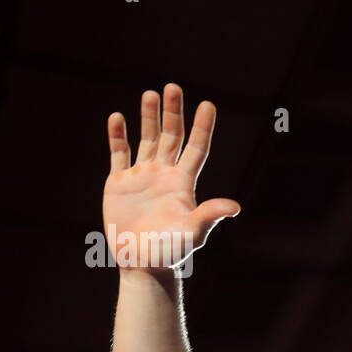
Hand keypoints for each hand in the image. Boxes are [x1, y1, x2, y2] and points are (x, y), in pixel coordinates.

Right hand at [103, 83, 239, 268]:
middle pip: (172, 137)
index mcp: (183, 183)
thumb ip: (209, 216)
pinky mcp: (119, 183)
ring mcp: (141, 176)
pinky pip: (119, 153)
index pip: (197, 148)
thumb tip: (234, 207)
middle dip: (173, 113)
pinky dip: (118, 136)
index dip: (203, 127)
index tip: (208, 104)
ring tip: (151, 94)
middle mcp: (164, 174)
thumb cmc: (170, 251)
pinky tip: (117, 117)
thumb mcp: (192, 233)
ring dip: (149, 118)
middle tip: (174, 87)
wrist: (142, 263)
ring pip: (147, 140)